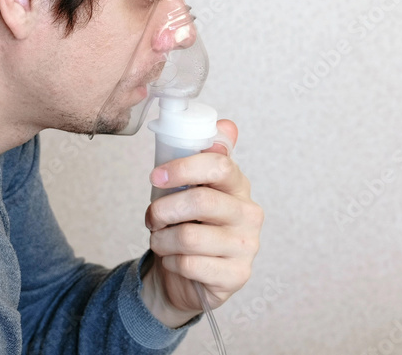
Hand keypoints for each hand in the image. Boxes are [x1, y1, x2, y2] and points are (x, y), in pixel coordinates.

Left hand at [140, 119, 263, 327]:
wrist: (189, 277)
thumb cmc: (189, 226)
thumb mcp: (192, 189)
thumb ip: (203, 157)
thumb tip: (226, 124)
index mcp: (238, 186)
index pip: (219, 165)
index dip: (183, 168)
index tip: (156, 176)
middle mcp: (249, 214)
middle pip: (201, 201)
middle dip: (164, 209)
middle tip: (152, 217)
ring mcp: (246, 247)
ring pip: (189, 237)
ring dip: (161, 239)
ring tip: (159, 240)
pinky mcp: (236, 275)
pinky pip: (190, 264)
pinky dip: (170, 261)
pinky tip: (173, 260)